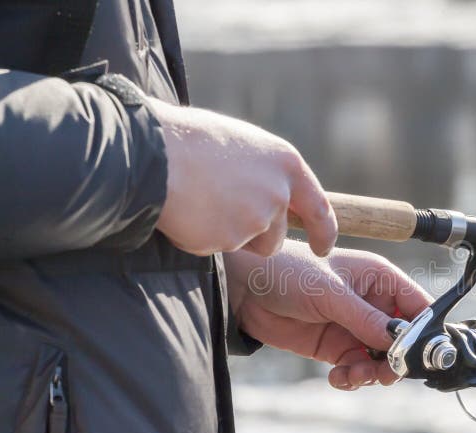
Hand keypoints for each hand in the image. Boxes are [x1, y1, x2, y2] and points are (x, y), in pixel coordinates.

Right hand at [147, 98, 336, 256]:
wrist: (152, 151)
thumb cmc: (189, 140)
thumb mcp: (240, 146)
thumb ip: (262, 174)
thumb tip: (267, 195)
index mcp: (286, 165)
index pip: (319, 207)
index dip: (324, 232)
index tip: (323, 247)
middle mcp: (278, 194)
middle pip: (276, 236)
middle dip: (255, 236)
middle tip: (221, 211)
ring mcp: (255, 219)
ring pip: (247, 246)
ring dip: (229, 237)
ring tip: (201, 204)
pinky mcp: (229, 240)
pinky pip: (216, 248)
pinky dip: (201, 236)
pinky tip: (186, 211)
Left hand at [225, 241, 432, 389]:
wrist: (243, 288)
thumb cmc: (288, 271)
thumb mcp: (331, 293)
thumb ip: (366, 319)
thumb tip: (399, 340)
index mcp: (381, 278)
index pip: (418, 306)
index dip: (424, 330)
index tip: (420, 355)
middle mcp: (373, 303)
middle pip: (403, 339)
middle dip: (396, 360)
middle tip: (383, 373)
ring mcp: (355, 327)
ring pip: (381, 359)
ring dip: (372, 372)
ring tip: (353, 374)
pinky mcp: (335, 347)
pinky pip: (357, 369)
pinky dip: (353, 378)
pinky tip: (338, 377)